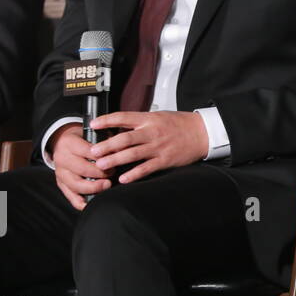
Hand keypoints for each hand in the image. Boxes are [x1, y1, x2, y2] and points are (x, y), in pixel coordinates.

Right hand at [48, 124, 111, 210]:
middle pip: (82, 169)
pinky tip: (92, 203)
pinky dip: (81, 202)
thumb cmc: (83, 139)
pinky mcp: (60, 184)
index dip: (103, 157)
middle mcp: (62, 158)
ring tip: (107, 185)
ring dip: (93, 187)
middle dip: (100, 173)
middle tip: (113, 173)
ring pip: (76, 184)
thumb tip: (121, 149)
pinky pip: (70, 196)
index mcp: (69, 143)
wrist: (62, 142)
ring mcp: (60, 173)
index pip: (88, 151)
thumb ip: (105, 141)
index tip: (114, 159)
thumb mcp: (91, 134)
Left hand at [85, 110, 210, 183]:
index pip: (123, 117)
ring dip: (115, 160)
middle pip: (125, 138)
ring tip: (101, 166)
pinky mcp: (165, 160)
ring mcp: (158, 147)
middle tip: (93, 152)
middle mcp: (152, 132)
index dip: (106, 120)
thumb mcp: (159, 116)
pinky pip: (147, 168)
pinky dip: (134, 174)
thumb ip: (140, 122)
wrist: (202, 132)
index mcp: (149, 119)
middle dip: (106, 146)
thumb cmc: (180, 124)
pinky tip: (123, 179)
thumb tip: (118, 127)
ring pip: (133, 154)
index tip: (93, 124)